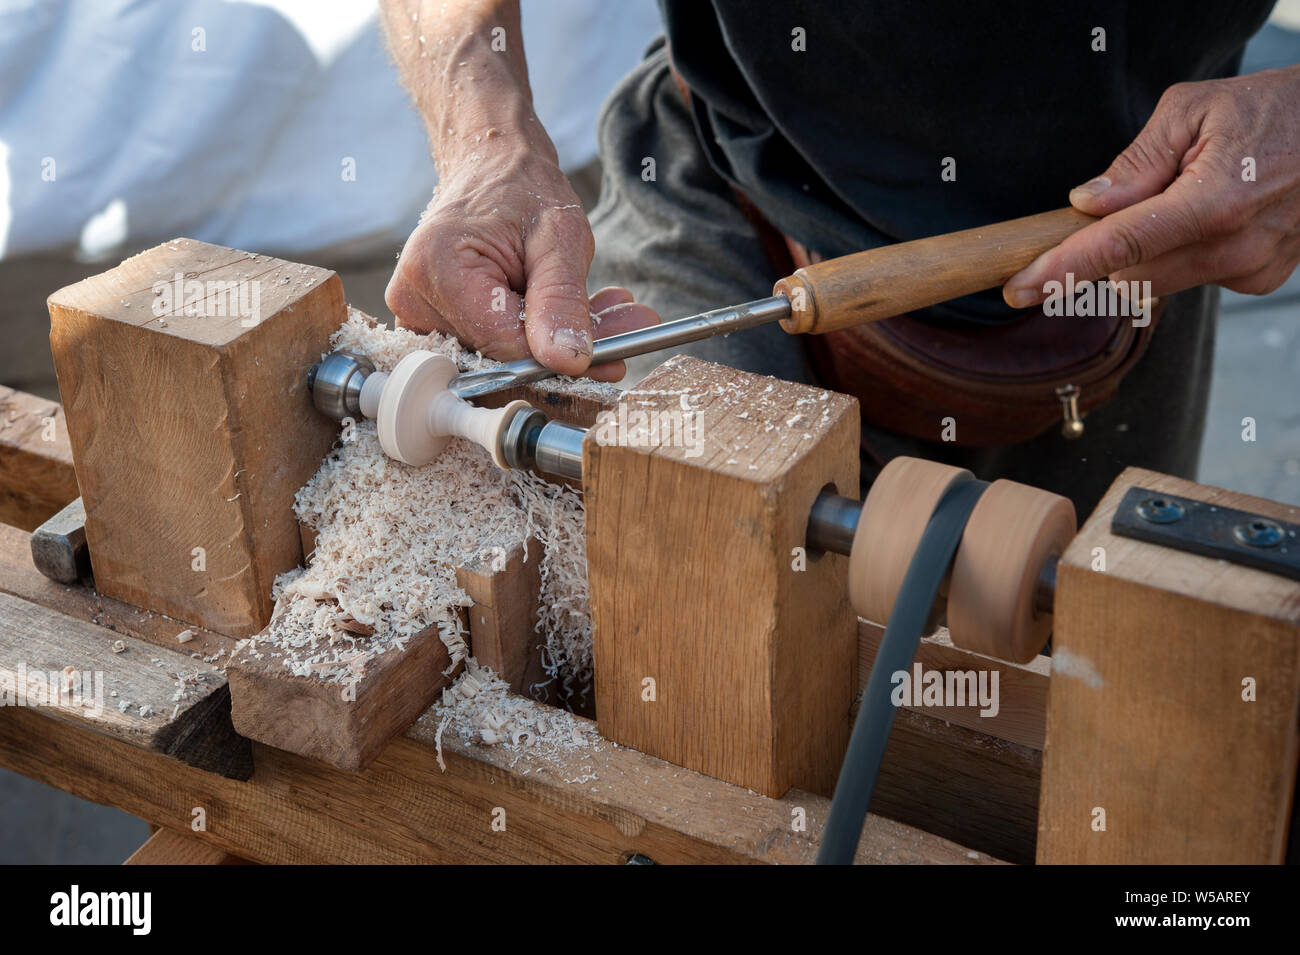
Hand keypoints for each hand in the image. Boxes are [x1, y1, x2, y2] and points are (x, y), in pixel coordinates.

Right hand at [386, 149, 658, 379]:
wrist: (488, 166)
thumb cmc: (521, 190)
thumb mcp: (559, 237)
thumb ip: (562, 300)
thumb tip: (569, 362)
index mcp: (437, 270)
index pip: (505, 345)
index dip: (562, 355)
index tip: (615, 352)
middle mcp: (414, 301)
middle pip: (502, 356)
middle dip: (565, 348)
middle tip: (626, 323)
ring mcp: (416, 316)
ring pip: (501, 357)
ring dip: (554, 343)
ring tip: (601, 308)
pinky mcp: (430, 325)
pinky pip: (490, 349)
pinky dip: (533, 337)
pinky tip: (565, 313)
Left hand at [1004, 65, 1299, 306]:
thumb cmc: (1273, 109)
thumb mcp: (1196, 109)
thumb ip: (1137, 162)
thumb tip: (1088, 204)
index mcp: (1213, 203)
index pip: (1119, 247)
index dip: (1062, 269)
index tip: (1019, 288)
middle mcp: (1234, 248)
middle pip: (1129, 274)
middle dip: (1109, 248)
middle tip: (1122, 203)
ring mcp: (1251, 271)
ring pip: (1158, 280)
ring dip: (1149, 248)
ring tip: (1188, 195)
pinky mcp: (1260, 281)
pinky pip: (1193, 277)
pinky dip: (1184, 251)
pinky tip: (1214, 214)